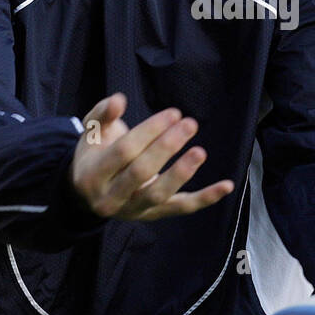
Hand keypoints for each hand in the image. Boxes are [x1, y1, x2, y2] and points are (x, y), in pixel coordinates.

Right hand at [71, 92, 234, 220]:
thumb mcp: (90, 133)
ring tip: (200, 151)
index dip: (149, 131)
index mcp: (93, 175)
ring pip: (159, 194)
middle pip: (141, 172)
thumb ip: (103, 114)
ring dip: (182, 172)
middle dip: (166, 147)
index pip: (124, 152)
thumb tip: (119, 99)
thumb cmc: (94, 157)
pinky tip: (226, 185)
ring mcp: (133, 210)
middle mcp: (111, 198)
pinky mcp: (155, 215)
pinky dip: (206, 198)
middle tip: (189, 124)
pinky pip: (182, 208)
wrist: (88, 197)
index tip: (172, 114)